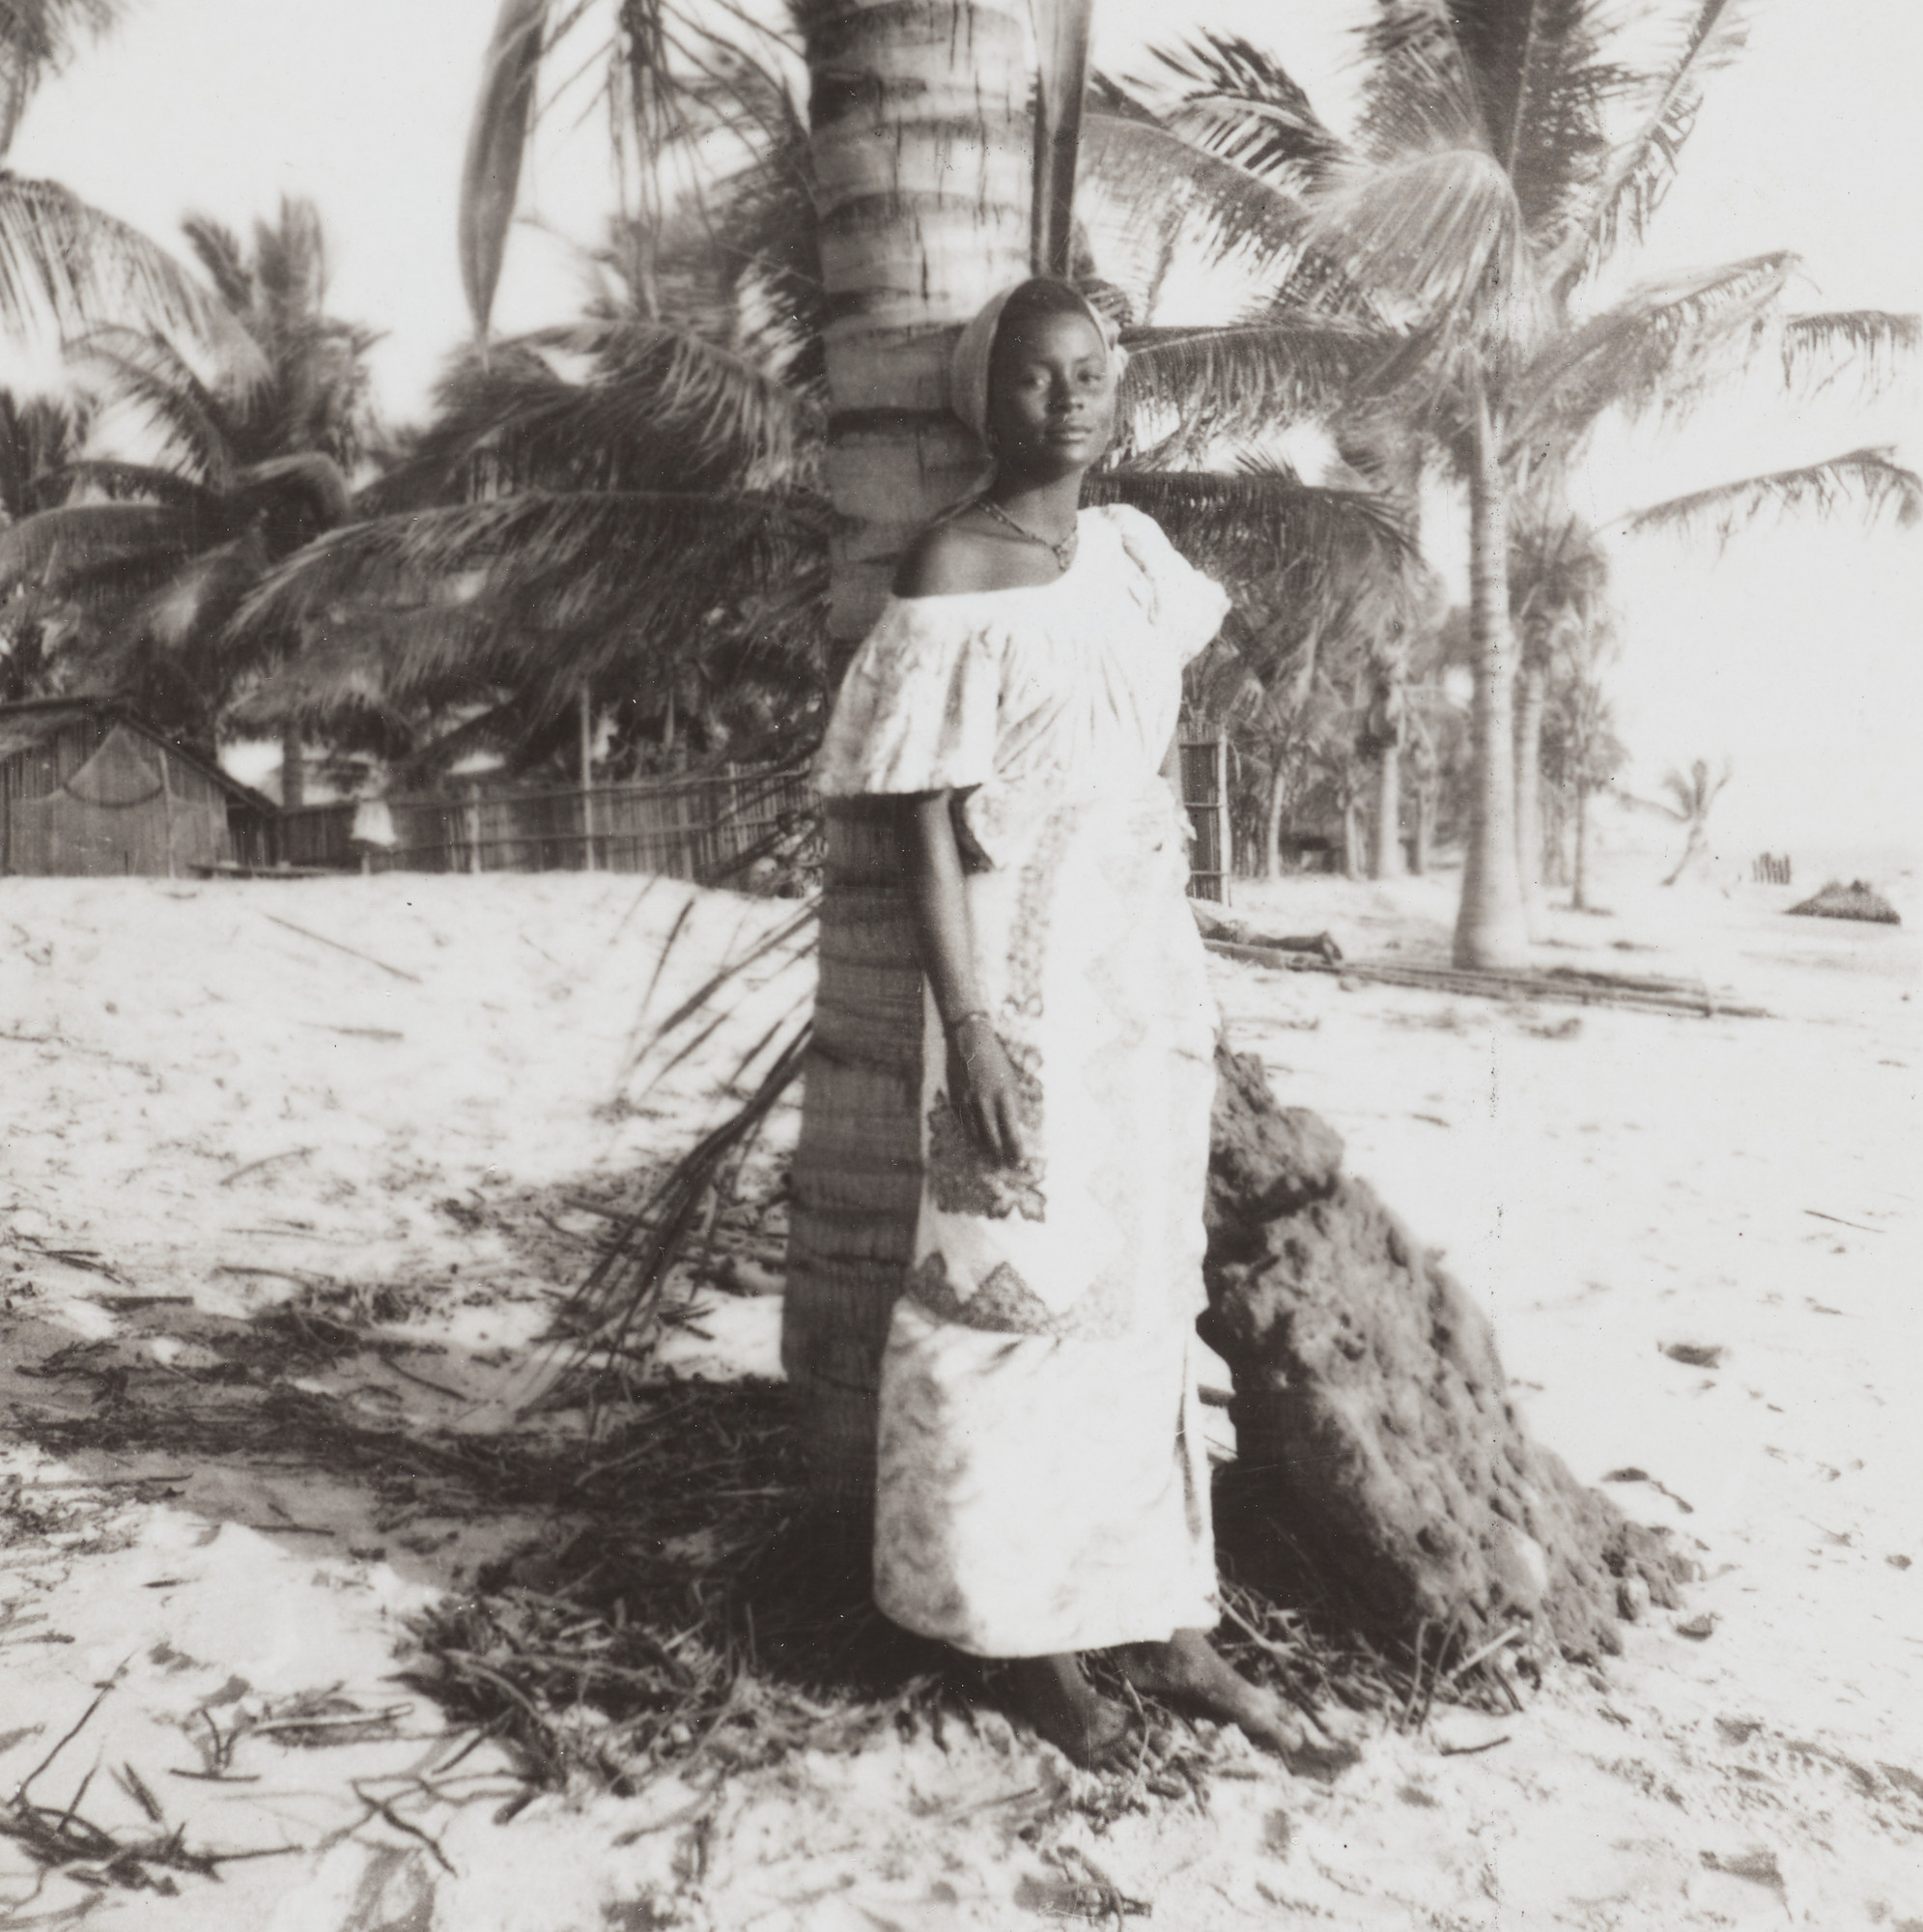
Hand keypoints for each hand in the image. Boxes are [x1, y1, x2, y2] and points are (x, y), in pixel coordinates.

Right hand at [946, 1015, 1027, 1166]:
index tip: (1021, 1161)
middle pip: (992, 1138)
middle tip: (1006, 1166)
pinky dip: (973, 1136)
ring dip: (985, 1149)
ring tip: (993, 1160)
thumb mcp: (1012, 1081)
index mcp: (1004, 1095)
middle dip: (1000, 1155)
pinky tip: (979, 1144)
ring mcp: (968, 1102)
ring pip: (976, 1134)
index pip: (1012, 1131)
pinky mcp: (957, 1100)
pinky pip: (965, 1125)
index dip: (1016, 1149)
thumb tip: (1019, 1127)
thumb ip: (1015, 1104)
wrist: (971, 1041)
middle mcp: (985, 1101)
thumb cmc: (997, 1061)